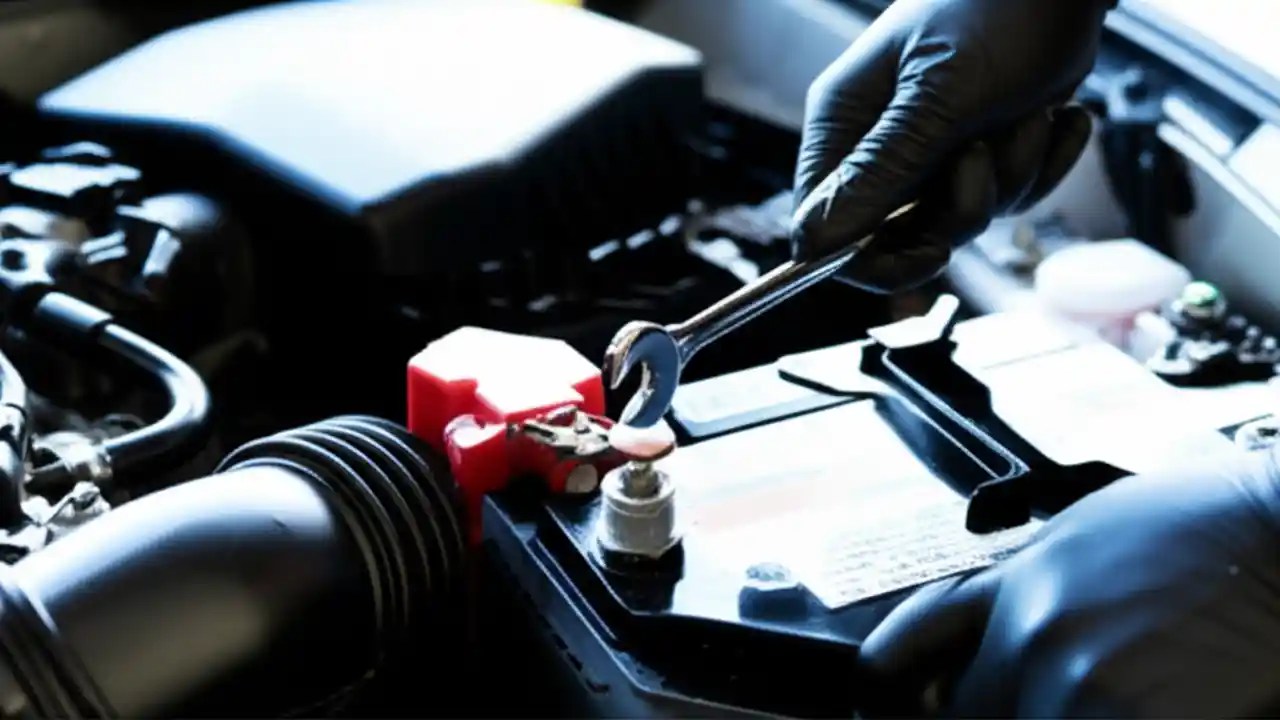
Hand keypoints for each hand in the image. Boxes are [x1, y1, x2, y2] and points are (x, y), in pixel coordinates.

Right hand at [793, 0, 1114, 291]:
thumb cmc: (997, 9)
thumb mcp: (939, 97)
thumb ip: (880, 171)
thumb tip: (815, 242)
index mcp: (844, 122)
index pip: (824, 225)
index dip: (871, 257)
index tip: (931, 253)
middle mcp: (878, 141)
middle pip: (901, 232)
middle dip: (963, 204)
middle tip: (986, 153)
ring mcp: (931, 147)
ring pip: (963, 215)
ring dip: (1014, 174)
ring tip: (1029, 112)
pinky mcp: (980, 145)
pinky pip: (1008, 195)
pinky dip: (1042, 162)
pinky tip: (1055, 115)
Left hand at [859, 446, 1279, 717]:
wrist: (1278, 532)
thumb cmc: (1201, 527)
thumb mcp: (1081, 537)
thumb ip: (1023, 591)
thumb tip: (988, 641)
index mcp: (1012, 581)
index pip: (900, 646)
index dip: (882, 691)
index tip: (881, 708)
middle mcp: (1029, 630)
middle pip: (961, 714)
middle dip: (985, 717)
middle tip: (1033, 701)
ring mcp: (1074, 678)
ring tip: (1102, 696)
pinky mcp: (1126, 716)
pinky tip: (1143, 707)